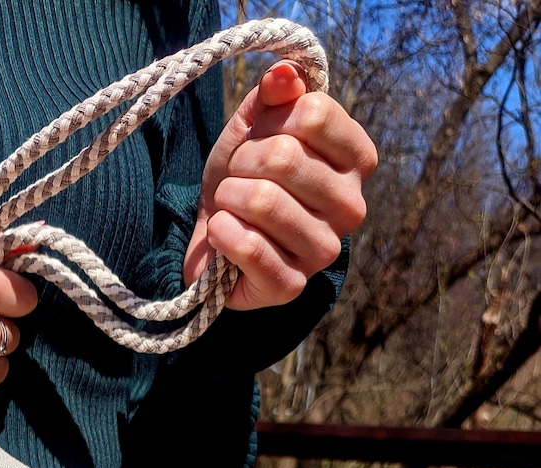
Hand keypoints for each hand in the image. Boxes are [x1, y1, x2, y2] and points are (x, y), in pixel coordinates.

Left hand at [183, 62, 377, 310]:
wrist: (216, 236)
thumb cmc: (244, 176)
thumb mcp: (255, 127)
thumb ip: (274, 96)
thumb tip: (285, 76)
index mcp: (357, 161)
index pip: (315, 114)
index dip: (270, 120)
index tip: (259, 138)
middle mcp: (352, 207)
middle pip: (285, 158)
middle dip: (242, 162)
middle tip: (235, 177)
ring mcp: (325, 251)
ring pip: (264, 202)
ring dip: (228, 197)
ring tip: (228, 205)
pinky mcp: (291, 286)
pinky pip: (250, 247)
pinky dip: (222, 233)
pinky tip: (221, 233)